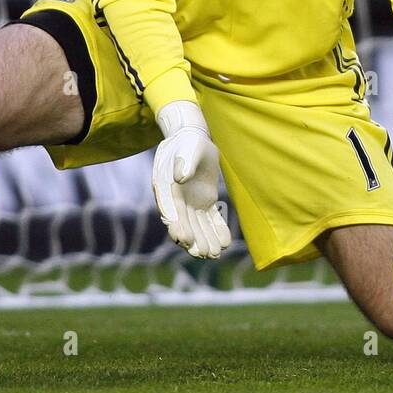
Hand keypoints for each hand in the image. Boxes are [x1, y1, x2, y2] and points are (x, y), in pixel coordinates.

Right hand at [151, 101, 231, 258]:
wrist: (194, 138)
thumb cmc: (188, 141)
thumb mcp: (188, 149)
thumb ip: (184, 163)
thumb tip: (180, 178)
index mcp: (166, 188)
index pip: (171, 211)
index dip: (177, 226)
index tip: (184, 239)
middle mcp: (176, 200)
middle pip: (185, 223)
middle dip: (194, 239)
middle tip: (204, 254)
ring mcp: (191, 203)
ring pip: (198, 225)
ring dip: (206, 239)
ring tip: (215, 254)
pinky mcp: (205, 202)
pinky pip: (211, 219)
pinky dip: (217, 230)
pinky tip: (226, 242)